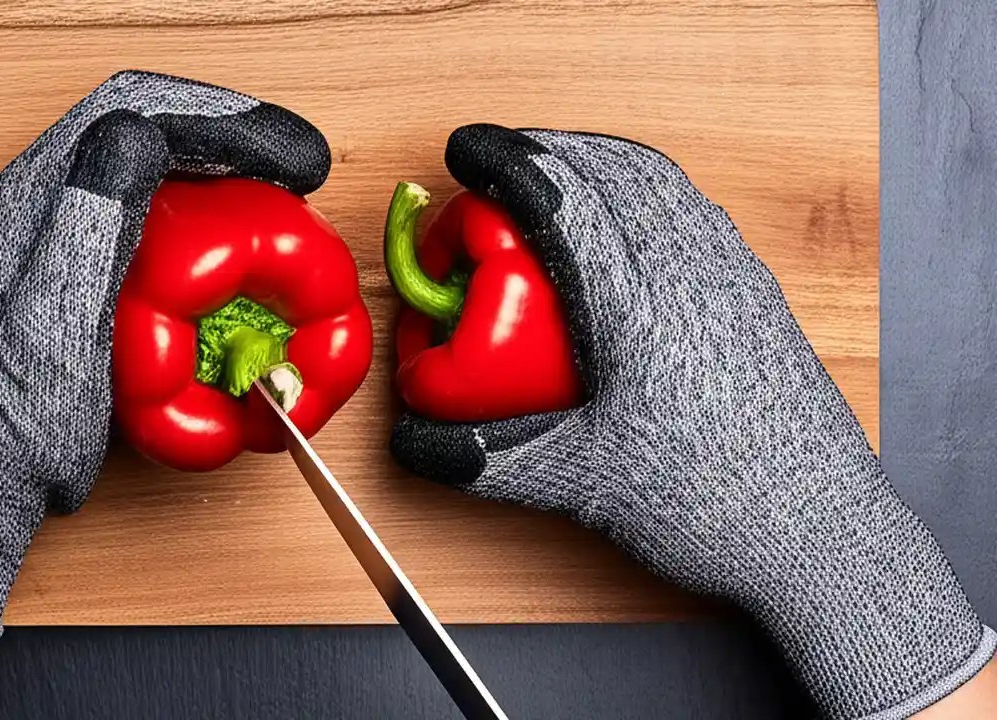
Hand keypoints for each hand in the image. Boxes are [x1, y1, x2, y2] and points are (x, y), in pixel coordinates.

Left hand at [0, 72, 329, 638]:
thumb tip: (138, 128)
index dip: (225, 120)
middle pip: (161, 129)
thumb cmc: (9, 407)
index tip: (288, 159)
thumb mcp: (50, 310)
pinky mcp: (102, 271)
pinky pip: (172, 219)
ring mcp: (80, 233)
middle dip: (240, 137)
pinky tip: (253, 257)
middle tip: (301, 170)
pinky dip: (226, 225)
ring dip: (236, 175)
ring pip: (169, 169)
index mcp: (41, 193)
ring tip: (288, 201)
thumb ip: (89, 216)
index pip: (141, 112)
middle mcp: (59, 199)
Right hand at [391, 124, 993, 718]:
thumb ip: (489, 458)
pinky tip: (623, 213)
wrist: (817, 532)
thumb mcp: (582, 483)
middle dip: (544, 146)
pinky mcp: (755, 288)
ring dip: (594, 157)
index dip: (505, 162)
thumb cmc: (709, 508)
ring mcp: (733, 275)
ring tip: (552, 167)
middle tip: (496, 157)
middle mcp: (693, 275)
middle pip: (610, 169)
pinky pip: (689, 204)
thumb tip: (414, 443)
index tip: (466, 149)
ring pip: (657, 177)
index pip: (563, 200)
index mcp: (640, 314)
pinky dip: (639, 183)